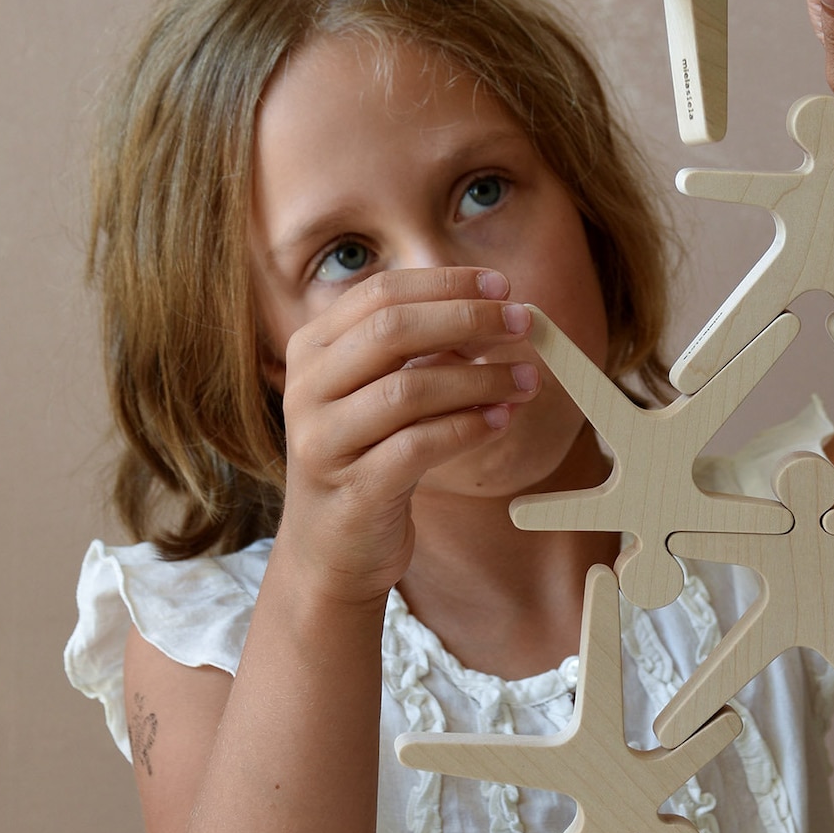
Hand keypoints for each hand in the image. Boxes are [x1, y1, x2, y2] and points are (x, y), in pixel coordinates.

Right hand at [275, 266, 540, 602]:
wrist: (333, 548)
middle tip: (523, 323)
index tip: (502, 286)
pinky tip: (501, 419)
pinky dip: (468, 427)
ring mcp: (323, 441)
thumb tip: (493, 314)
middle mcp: (306, 388)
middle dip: (468, 319)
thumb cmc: (368, 456)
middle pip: (392, 330)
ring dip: (479, 378)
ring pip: (409, 389)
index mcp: (311, 349)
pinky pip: (419, 446)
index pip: (381, 293)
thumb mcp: (380, 393)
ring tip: (526, 379)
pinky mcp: (353, 489)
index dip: (446, 284)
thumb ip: (418, 352)